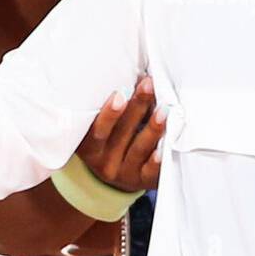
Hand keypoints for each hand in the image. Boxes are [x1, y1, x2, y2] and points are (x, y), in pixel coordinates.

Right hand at [77, 76, 165, 191]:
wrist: (119, 176)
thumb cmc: (111, 140)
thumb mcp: (101, 128)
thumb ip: (113, 107)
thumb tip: (134, 74)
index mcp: (89, 147)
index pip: (95, 131)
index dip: (108, 114)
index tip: (120, 93)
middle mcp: (104, 162)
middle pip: (120, 134)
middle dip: (136, 108)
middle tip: (148, 86)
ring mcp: (124, 173)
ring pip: (138, 149)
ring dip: (152, 128)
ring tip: (164, 110)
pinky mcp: (143, 181)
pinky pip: (151, 172)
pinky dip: (157, 160)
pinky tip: (165, 147)